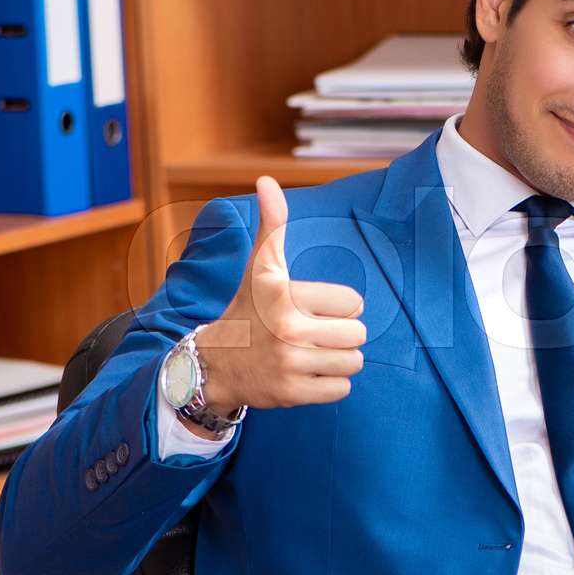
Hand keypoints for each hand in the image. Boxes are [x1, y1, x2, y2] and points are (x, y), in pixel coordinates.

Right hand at [190, 177, 365, 427]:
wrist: (215, 363)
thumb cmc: (248, 309)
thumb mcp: (260, 267)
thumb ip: (272, 224)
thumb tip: (267, 180)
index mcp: (286, 296)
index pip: (354, 303)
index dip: (339, 307)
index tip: (312, 309)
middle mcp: (287, 330)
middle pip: (358, 335)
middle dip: (341, 335)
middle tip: (313, 334)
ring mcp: (289, 364)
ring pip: (353, 362)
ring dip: (338, 360)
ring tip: (311, 353)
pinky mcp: (292, 394)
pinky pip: (342, 389)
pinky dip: (330, 384)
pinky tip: (306, 374)